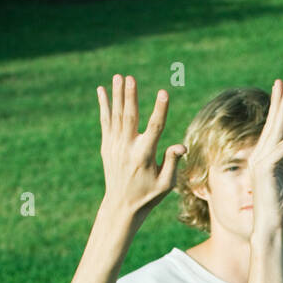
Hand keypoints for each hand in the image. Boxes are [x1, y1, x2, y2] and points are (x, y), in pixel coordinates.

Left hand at [96, 74, 184, 226]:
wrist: (121, 205)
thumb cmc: (149, 195)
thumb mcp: (166, 183)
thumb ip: (172, 162)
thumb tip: (181, 147)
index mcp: (144, 156)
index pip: (154, 128)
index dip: (160, 109)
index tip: (164, 92)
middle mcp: (127, 148)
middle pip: (130, 117)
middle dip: (130, 96)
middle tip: (130, 78)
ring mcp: (114, 146)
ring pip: (116, 116)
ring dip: (117, 95)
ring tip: (118, 77)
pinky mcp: (107, 146)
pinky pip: (105, 122)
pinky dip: (103, 106)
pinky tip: (101, 90)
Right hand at [248, 78, 282, 235]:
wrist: (274, 227)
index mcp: (267, 157)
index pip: (273, 129)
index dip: (278, 110)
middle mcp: (260, 157)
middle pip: (270, 125)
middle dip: (277, 103)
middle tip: (281, 82)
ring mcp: (260, 164)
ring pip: (273, 132)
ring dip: (281, 112)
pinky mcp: (265, 173)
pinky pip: (281, 151)